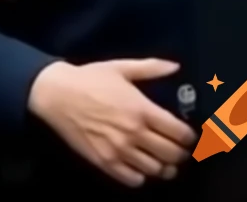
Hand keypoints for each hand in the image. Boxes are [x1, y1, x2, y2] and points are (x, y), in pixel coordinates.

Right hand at [28, 59, 195, 187]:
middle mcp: (134, 133)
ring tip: (162, 161)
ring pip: (157, 171)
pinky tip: (140, 166)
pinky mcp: (105, 163)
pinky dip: (142, 176)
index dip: (189, 137)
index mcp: (141, 109)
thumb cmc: (89, 78)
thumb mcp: (119, 67)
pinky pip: (134, 180)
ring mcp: (120, 150)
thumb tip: (176, 66)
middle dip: (181, 154)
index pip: (180, 133)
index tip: (187, 135)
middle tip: (178, 150)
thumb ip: (150, 68)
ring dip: (164, 167)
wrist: (56, 94)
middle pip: (173, 155)